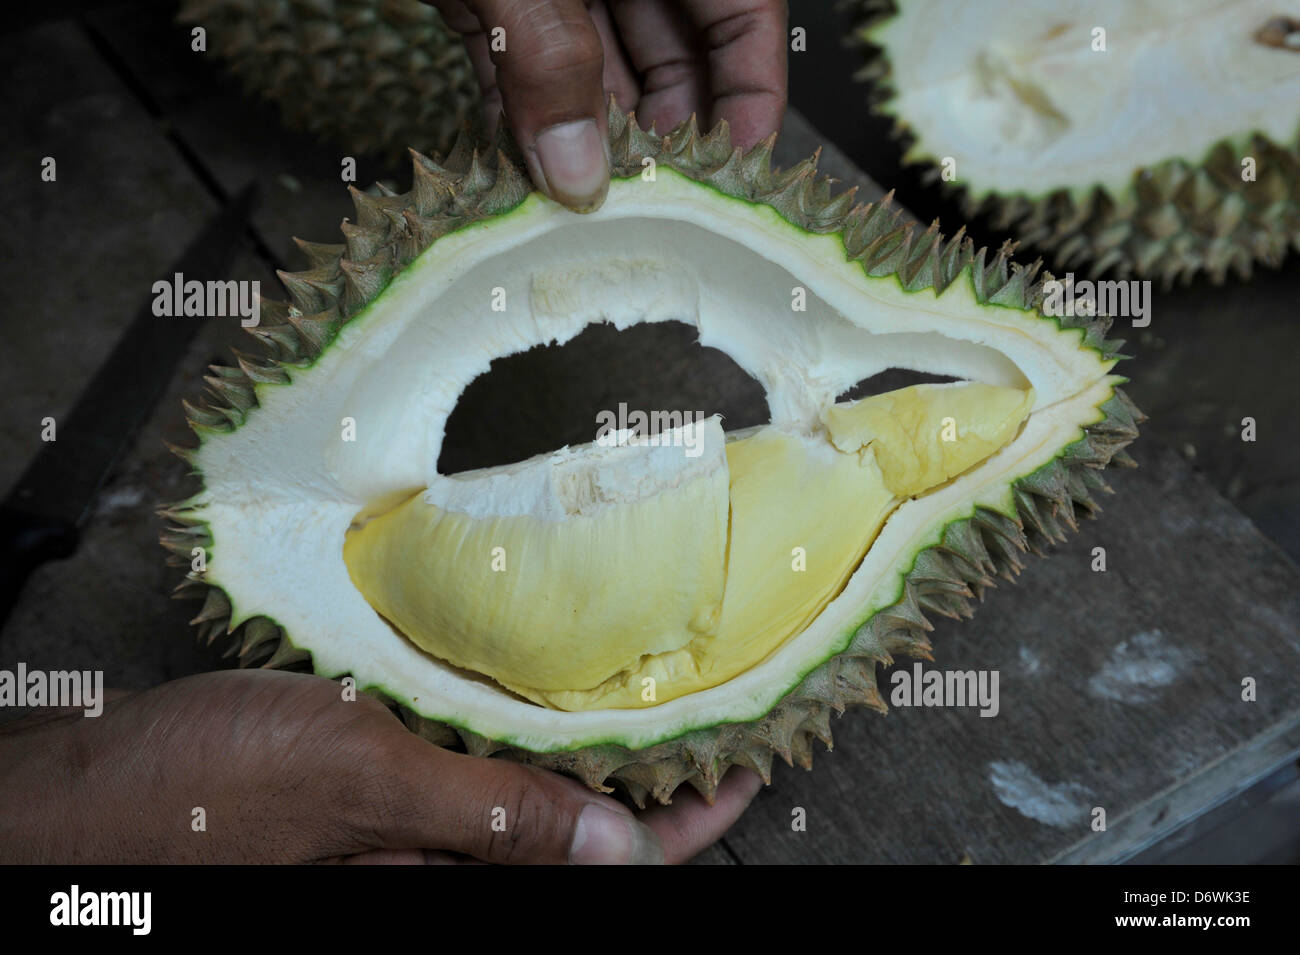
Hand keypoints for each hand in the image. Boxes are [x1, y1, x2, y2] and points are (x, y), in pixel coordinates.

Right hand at [0, 668, 759, 862]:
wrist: (84, 793)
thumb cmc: (200, 792)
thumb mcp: (356, 784)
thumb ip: (488, 816)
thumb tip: (616, 846)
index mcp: (447, 880)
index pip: (601, 863)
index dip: (681, 823)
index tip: (745, 765)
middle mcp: (437, 863)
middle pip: (574, 831)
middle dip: (646, 780)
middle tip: (709, 707)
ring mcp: (404, 830)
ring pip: (526, 798)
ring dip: (585, 750)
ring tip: (647, 686)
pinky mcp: (371, 791)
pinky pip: (467, 770)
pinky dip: (512, 731)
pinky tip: (534, 685)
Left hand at [428, 0, 788, 210]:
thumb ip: (549, 61)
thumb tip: (578, 176)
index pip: (743, 17)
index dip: (751, 97)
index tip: (733, 177)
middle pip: (673, 50)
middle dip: (658, 131)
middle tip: (640, 208)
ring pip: (595, 62)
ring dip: (582, 133)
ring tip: (572, 202)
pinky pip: (522, 55)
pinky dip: (517, 107)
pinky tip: (513, 163)